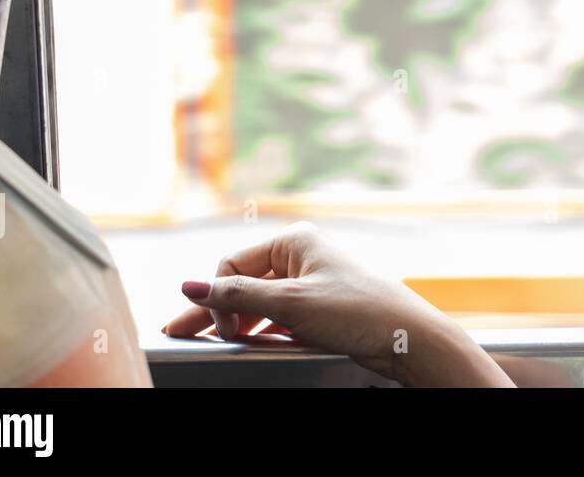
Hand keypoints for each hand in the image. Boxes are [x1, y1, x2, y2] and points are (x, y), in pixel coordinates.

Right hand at [162, 221, 512, 386]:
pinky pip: (278, 314)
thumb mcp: (291, 303)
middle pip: (242, 282)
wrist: (406, 336)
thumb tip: (191, 285)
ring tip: (212, 342)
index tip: (222, 331)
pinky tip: (248, 343)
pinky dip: (261, 328)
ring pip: (258, 300)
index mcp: (294, 240)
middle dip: (214, 309)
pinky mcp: (320, 305)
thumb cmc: (356, 310)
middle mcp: (301, 254)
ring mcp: (311, 280)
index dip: (219, 296)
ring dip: (237, 320)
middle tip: (178, 335)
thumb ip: (237, 295)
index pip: (232, 263)